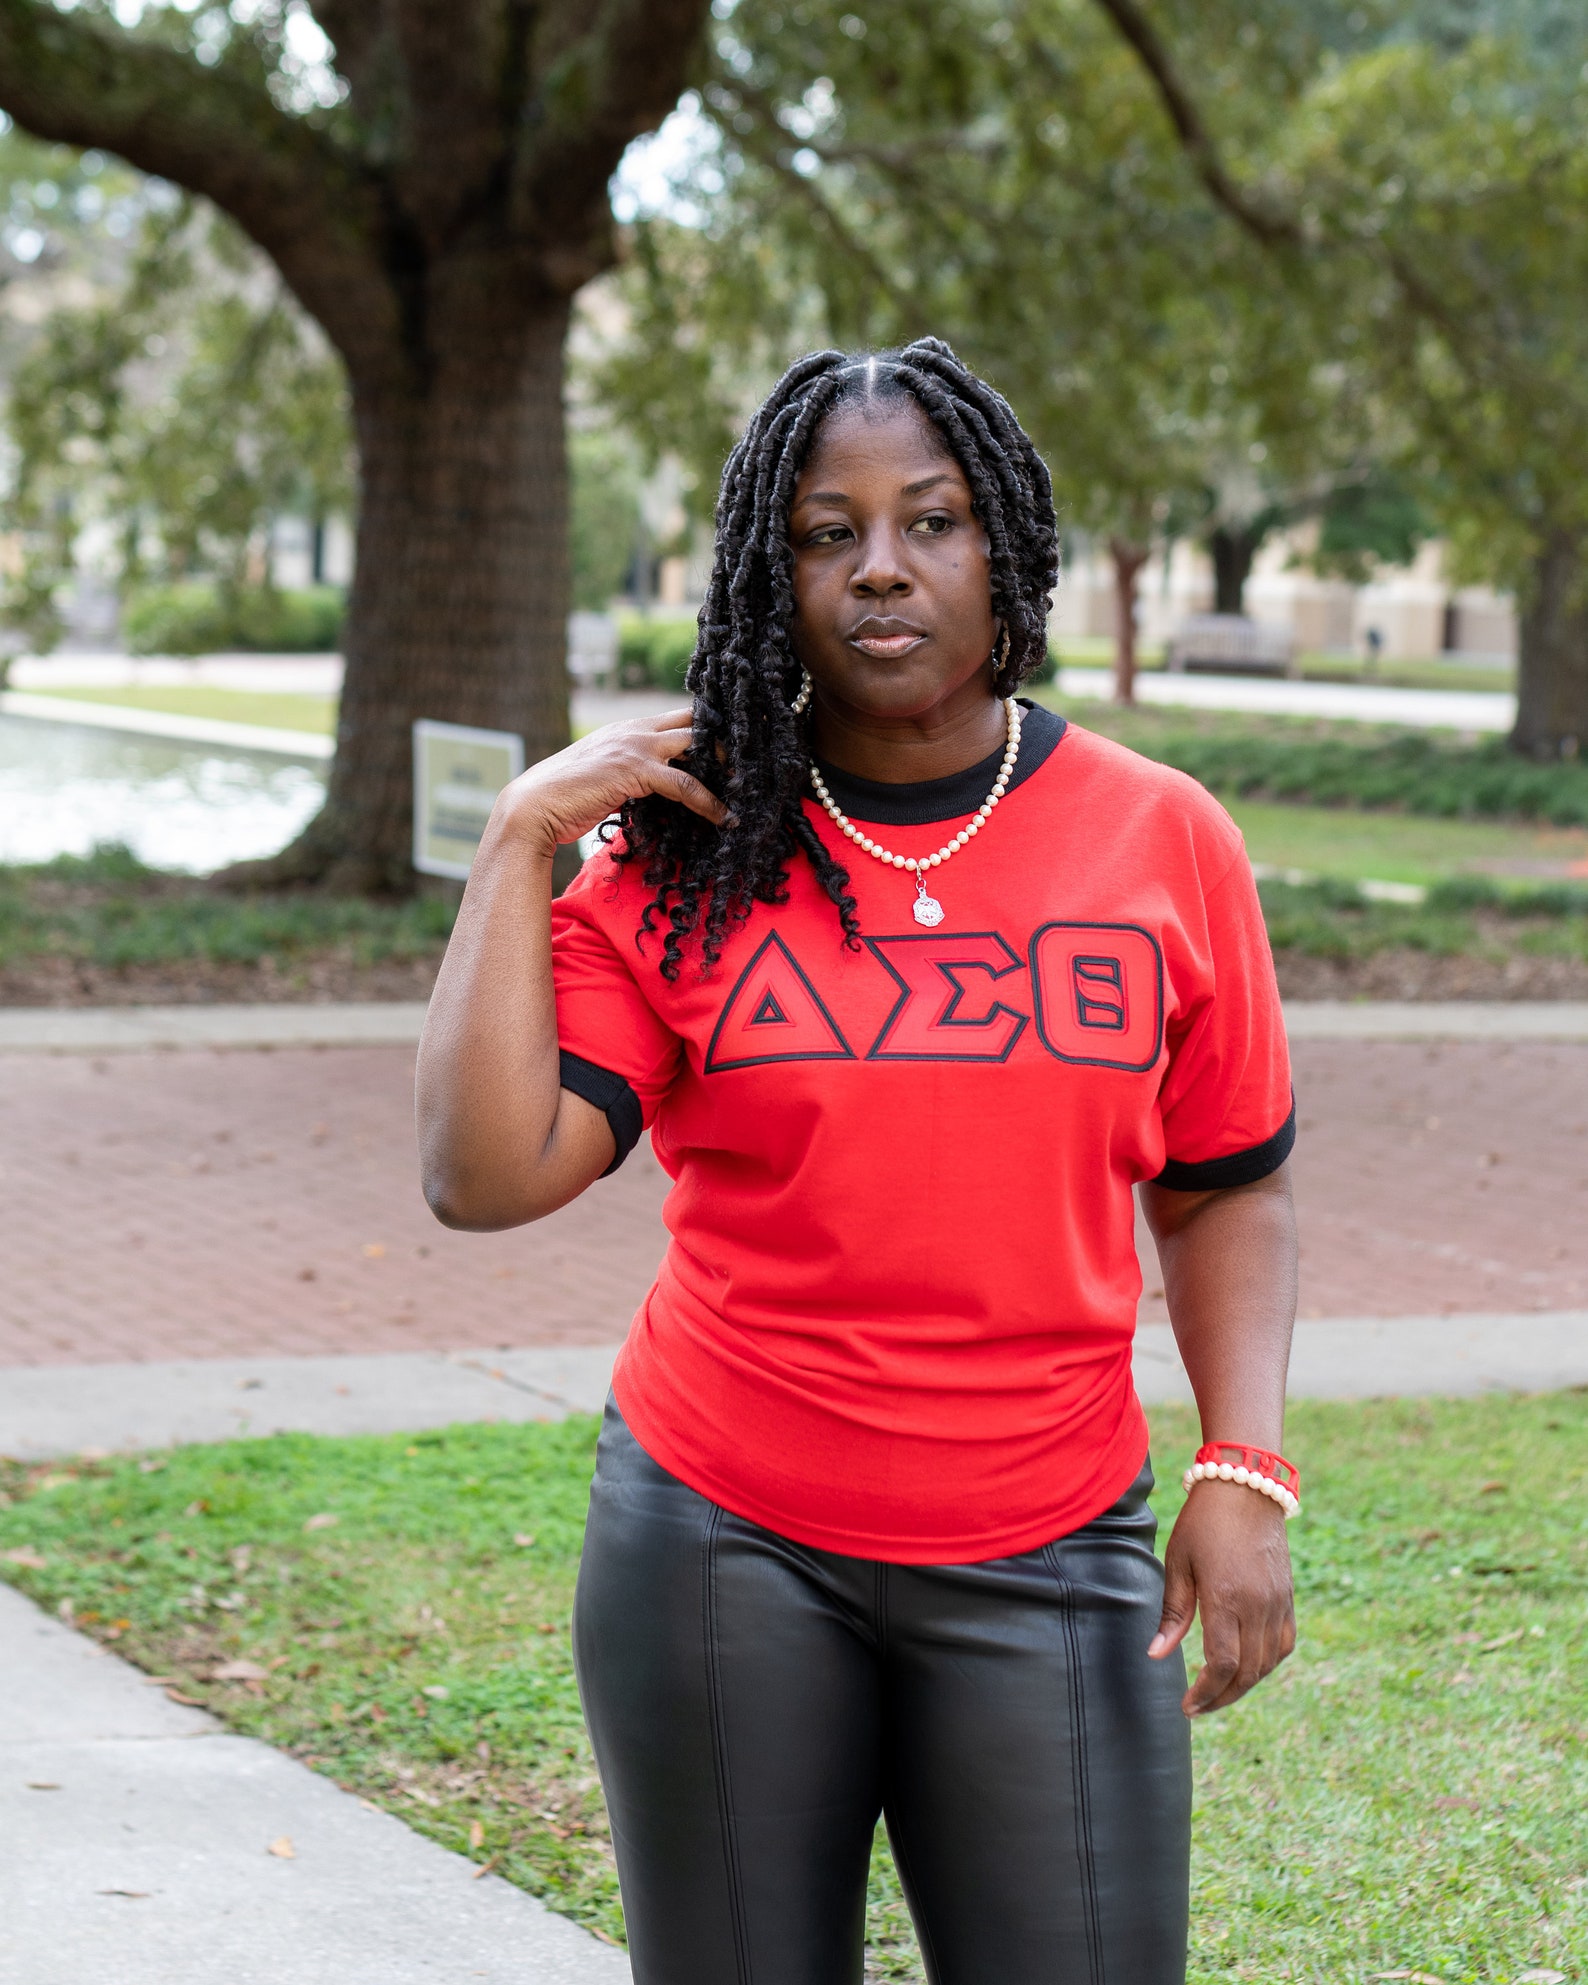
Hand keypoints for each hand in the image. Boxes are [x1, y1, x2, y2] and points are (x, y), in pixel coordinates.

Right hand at [490, 709, 728, 857]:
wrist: (533, 806)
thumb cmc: (564, 799)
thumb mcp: (605, 778)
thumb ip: (632, 775)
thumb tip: (658, 790)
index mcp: (628, 728)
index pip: (678, 716)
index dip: (708, 724)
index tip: (736, 742)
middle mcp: (634, 729)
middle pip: (694, 718)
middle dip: (726, 733)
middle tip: (755, 755)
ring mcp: (635, 746)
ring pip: (696, 743)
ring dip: (727, 764)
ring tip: (750, 786)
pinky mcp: (635, 770)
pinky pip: (685, 783)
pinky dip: (709, 801)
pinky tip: (724, 817)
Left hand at [1148, 1480, 1295, 1715]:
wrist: (1245, 1487)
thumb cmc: (1203, 1522)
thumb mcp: (1178, 1562)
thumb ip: (1172, 1612)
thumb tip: (1157, 1656)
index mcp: (1227, 1598)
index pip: (1223, 1666)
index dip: (1206, 1694)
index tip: (1187, 1706)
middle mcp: (1258, 1607)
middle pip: (1248, 1673)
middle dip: (1222, 1697)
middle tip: (1198, 1706)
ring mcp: (1278, 1603)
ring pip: (1268, 1663)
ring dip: (1244, 1685)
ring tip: (1218, 1690)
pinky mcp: (1288, 1597)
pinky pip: (1285, 1644)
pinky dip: (1268, 1663)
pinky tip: (1249, 1667)